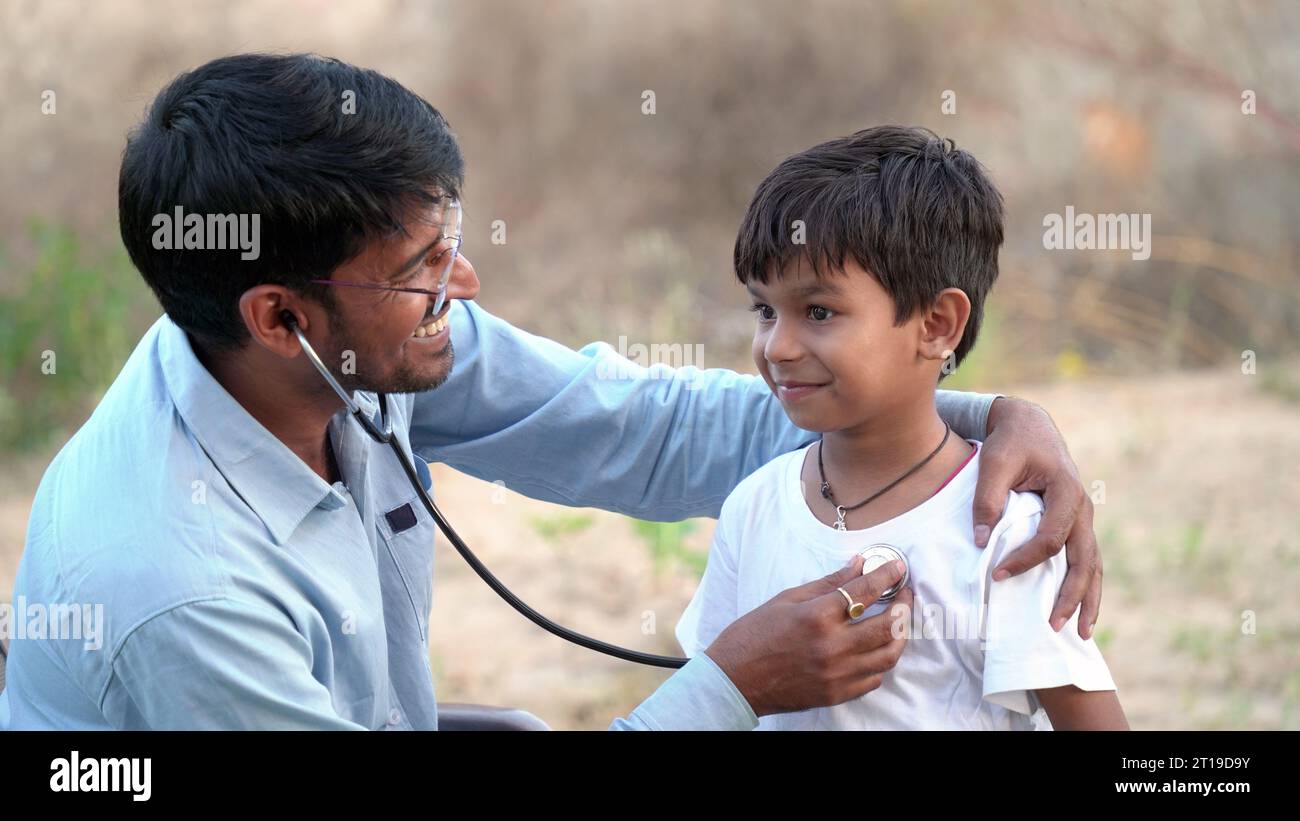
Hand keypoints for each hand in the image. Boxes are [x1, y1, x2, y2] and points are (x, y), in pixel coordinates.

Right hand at [704, 556, 911, 717]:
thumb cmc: (753, 635)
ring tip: (898, 620)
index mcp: (817, 617)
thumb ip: (827, 583)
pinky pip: (873, 678)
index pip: (865, 591)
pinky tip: (876, 648)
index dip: (886, 575)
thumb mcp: (787, 599)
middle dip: (903, 605)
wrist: (734, 680)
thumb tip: (858, 564)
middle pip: (888, 625)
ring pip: (888, 655)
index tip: (897, 567)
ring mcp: (837, 674)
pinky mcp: (836, 694)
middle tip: (904, 592)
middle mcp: (832, 647)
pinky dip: (880, 661)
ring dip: (899, 634)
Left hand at [975, 395, 1101, 639]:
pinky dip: (1084, 585)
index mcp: (1066, 490)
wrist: (1028, 425)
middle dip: (1073, 596)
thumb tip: (981, 541)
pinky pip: (1086, 559)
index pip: (1050, 538)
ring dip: (1087, 598)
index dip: (1026, 560)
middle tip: (1056, 627)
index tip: (998, 575)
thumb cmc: (1010, 443)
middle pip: (1084, 559)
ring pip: (1093, 564)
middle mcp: (1082, 507)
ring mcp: (1084, 516)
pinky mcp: (1076, 523)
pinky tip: (1079, 609)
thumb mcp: (993, 463)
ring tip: (1080, 634)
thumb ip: (987, 499)